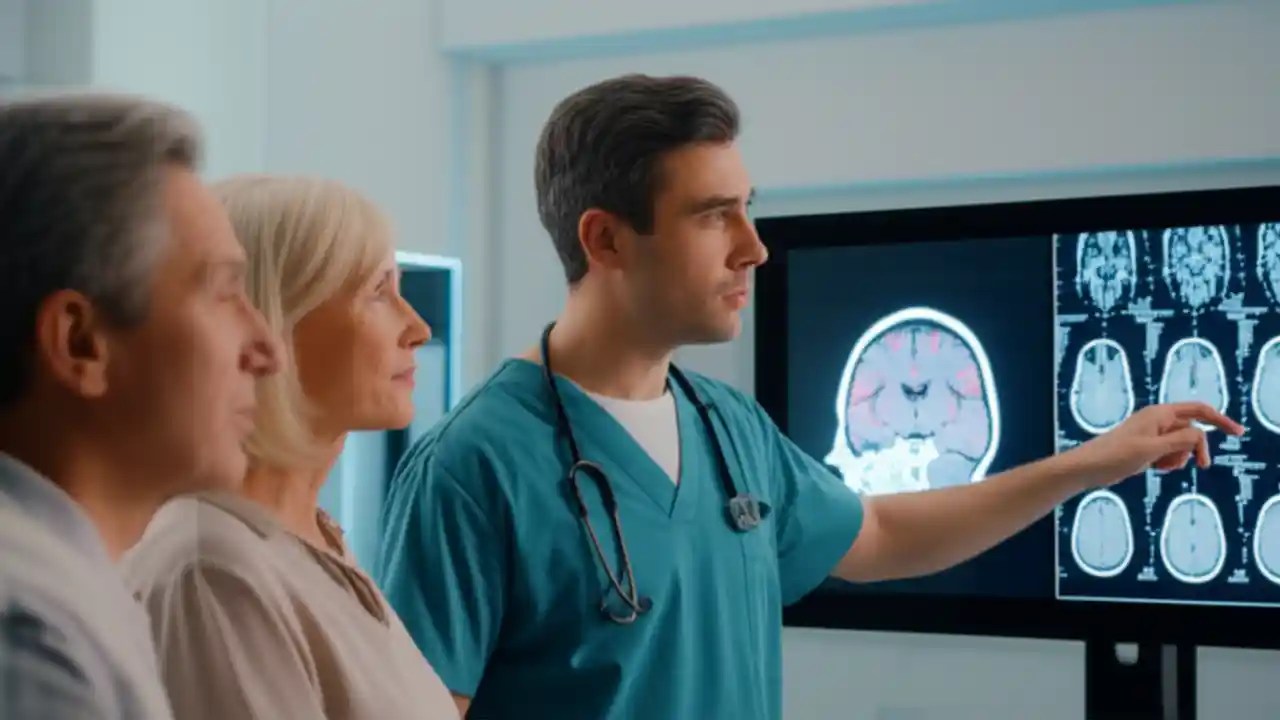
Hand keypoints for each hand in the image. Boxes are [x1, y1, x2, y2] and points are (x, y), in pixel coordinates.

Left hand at [1069, 402, 1244, 487]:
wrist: (1088, 468)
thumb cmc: (1116, 456)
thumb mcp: (1152, 450)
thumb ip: (1180, 441)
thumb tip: (1200, 436)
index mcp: (1160, 414)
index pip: (1199, 411)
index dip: (1220, 420)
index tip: (1238, 433)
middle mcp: (1157, 420)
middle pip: (1193, 431)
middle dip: (1195, 449)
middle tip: (1201, 466)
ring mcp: (1152, 435)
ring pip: (1182, 446)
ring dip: (1179, 458)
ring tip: (1160, 466)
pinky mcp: (1147, 448)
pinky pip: (1169, 454)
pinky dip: (1168, 463)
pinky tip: (1154, 468)